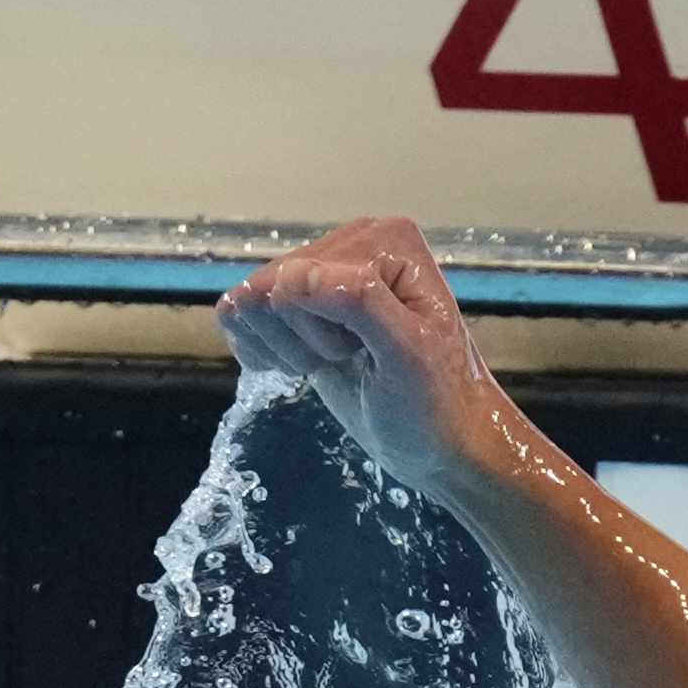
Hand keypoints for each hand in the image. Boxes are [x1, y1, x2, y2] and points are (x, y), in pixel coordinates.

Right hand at [216, 220, 516, 492]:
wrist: (443, 448)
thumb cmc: (436, 408)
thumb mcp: (408, 355)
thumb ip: (358, 304)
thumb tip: (291, 276)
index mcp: (384, 240)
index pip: (299, 275)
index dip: (319, 326)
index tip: (365, 353)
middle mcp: (354, 245)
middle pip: (270, 286)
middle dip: (301, 337)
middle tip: (350, 361)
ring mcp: (326, 275)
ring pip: (251, 302)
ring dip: (284, 347)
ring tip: (335, 363)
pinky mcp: (304, 309)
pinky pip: (244, 316)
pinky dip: (264, 351)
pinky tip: (301, 366)